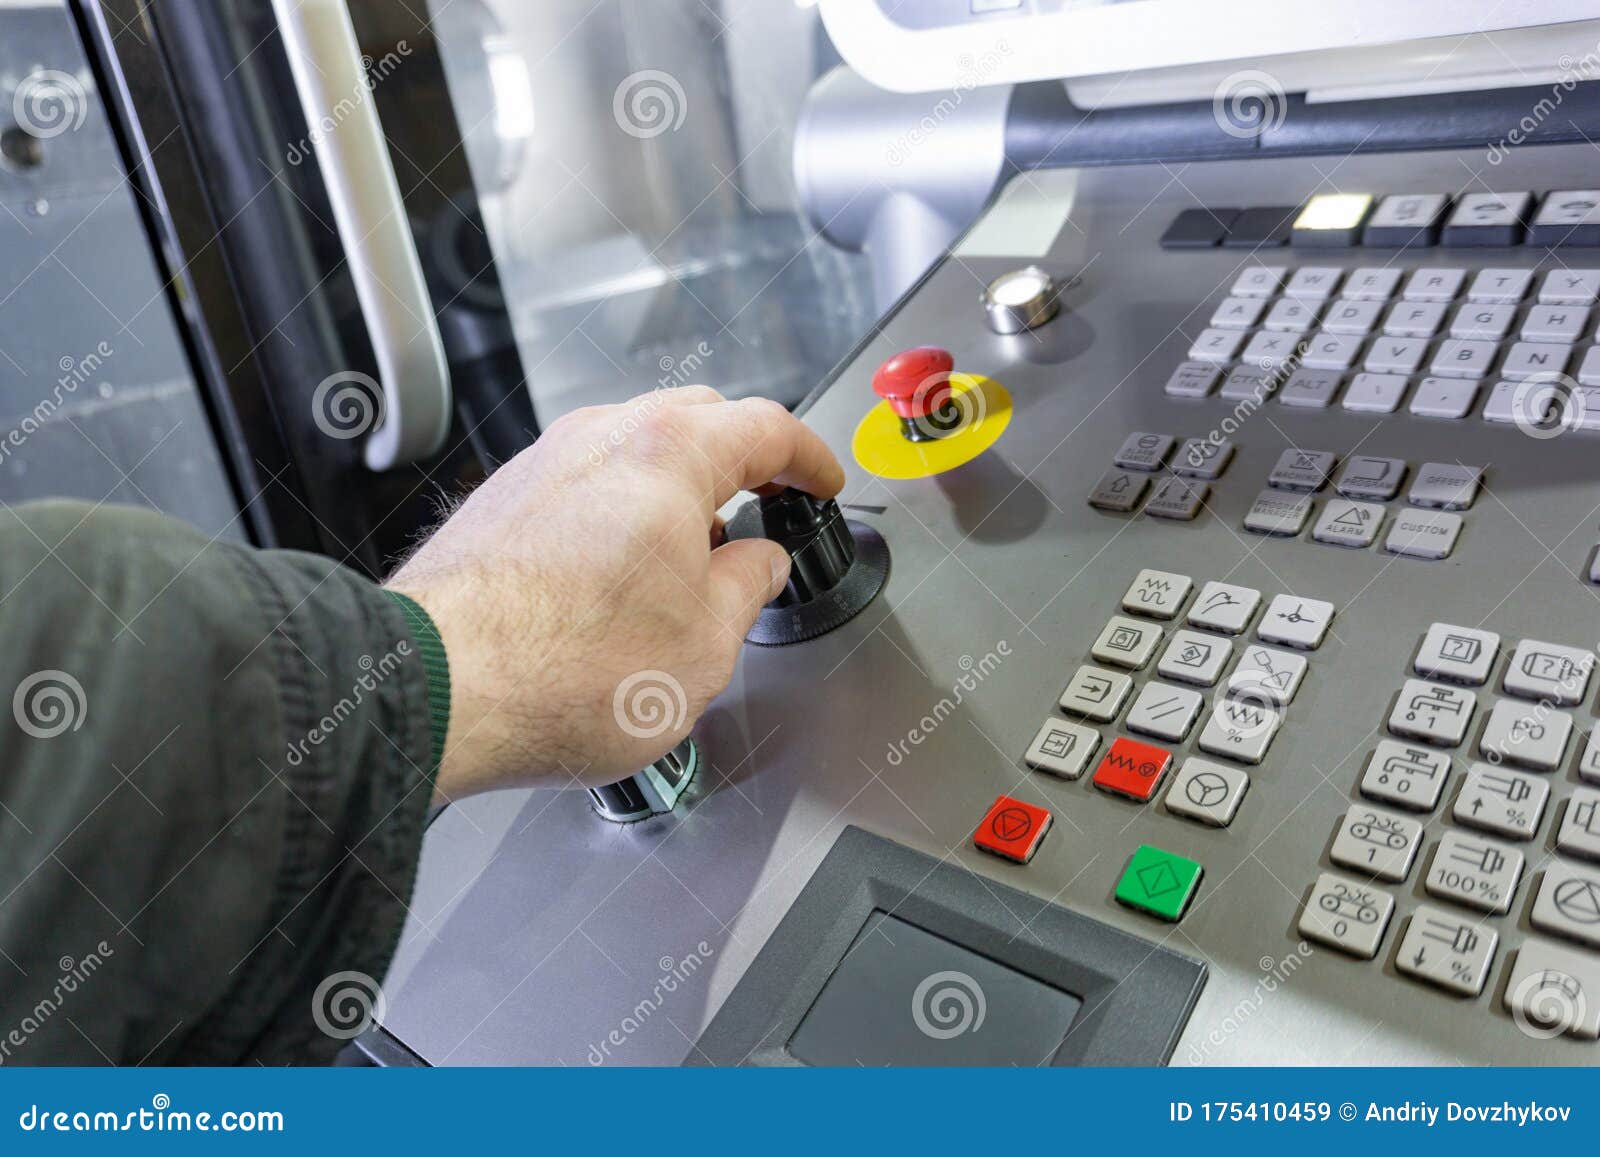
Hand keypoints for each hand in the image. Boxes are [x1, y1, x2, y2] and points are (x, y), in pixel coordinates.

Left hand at [386, 387, 843, 803]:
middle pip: (696, 420)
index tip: (820, 480)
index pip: (766, 427)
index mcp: (669, 454)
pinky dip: (620, 508)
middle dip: (742, 459)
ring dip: (675, 486)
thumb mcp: (706, 645)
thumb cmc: (560, 671)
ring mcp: (542, 463)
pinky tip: (623, 573)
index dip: (809, 457)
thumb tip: (757, 565)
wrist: (436, 692)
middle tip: (767, 504)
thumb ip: (746, 588)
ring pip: (632, 448)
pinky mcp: (501, 501)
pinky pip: (583, 482)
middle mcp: (600, 438)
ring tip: (692, 557)